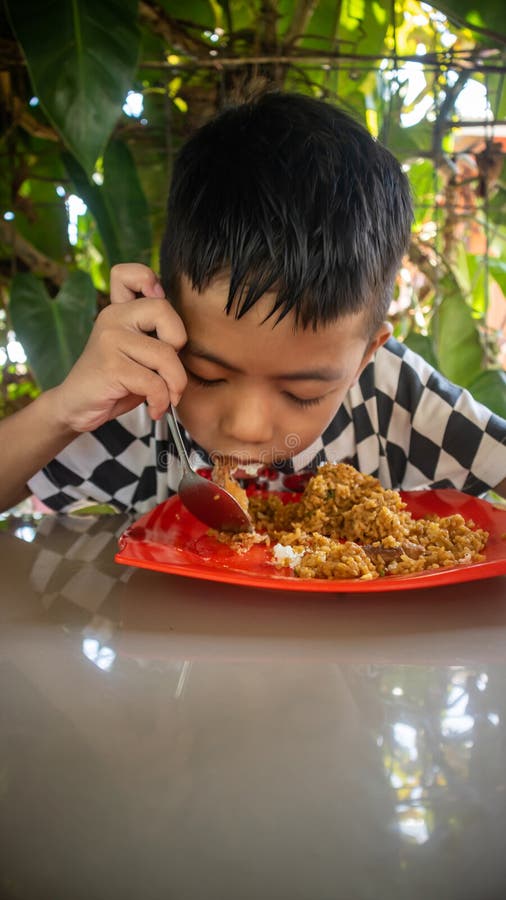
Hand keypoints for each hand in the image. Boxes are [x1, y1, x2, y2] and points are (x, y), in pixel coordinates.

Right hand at [52, 263, 187, 432]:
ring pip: (165, 354)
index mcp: (118, 311)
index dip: (147, 279)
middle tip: (168, 367)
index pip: (127, 273)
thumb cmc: (114, 382)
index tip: (156, 302)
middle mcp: (112, 318)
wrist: (76, 407)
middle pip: (163, 310)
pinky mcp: (111, 367)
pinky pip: (154, 383)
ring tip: (166, 398)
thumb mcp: (136, 354)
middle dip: (178, 344)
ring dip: (174, 384)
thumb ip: (154, 337)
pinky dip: (161, 401)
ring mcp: (110, 340)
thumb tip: (184, 338)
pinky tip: (155, 408)